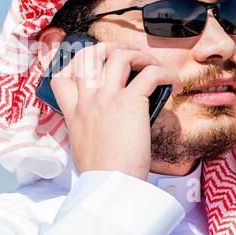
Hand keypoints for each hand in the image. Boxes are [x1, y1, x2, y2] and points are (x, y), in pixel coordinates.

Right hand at [48, 43, 181, 180]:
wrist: (110, 186)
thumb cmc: (102, 175)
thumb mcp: (83, 149)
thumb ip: (89, 130)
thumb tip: (109, 124)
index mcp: (73, 113)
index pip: (62, 76)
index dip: (75, 63)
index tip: (95, 66)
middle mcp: (86, 100)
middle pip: (89, 55)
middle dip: (111, 48)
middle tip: (131, 57)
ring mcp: (106, 99)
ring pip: (119, 56)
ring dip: (140, 55)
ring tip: (153, 66)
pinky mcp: (129, 103)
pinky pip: (150, 74)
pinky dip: (165, 73)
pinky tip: (173, 84)